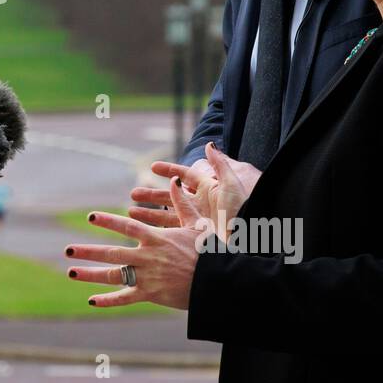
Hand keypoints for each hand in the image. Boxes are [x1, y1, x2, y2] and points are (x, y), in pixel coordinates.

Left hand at [64, 178, 208, 309]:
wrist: (218, 282)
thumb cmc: (209, 252)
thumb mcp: (197, 224)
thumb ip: (181, 203)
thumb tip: (175, 180)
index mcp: (156, 239)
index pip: (126, 226)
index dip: (107, 221)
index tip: (90, 217)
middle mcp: (147, 257)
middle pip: (111, 252)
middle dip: (87, 251)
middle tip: (67, 249)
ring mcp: (147, 277)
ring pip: (113, 275)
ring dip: (90, 273)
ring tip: (70, 271)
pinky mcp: (151, 294)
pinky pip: (125, 298)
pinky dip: (108, 300)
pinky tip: (91, 300)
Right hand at [132, 143, 259, 230]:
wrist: (250, 238)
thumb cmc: (242, 210)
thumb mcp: (232, 184)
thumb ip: (220, 164)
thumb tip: (208, 144)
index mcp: (209, 189)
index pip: (185, 175)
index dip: (169, 170)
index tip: (152, 167)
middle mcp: (201, 204)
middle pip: (171, 196)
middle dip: (152, 195)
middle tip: (133, 193)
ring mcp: (197, 220)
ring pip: (167, 214)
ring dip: (149, 213)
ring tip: (132, 212)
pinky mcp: (195, 236)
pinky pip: (172, 230)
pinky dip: (157, 229)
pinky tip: (144, 230)